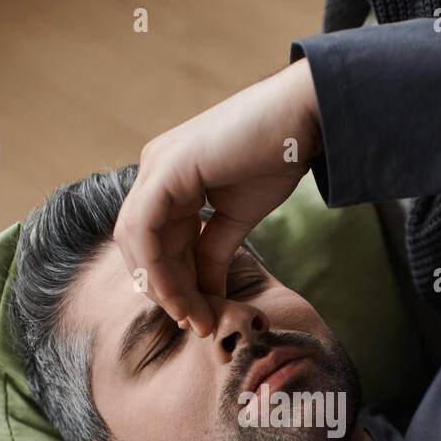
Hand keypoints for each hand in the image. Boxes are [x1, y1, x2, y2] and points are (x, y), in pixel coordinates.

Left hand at [113, 57, 321, 336]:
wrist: (304, 117)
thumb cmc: (279, 156)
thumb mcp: (237, 217)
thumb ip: (213, 251)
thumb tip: (204, 292)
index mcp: (169, 178)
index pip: (155, 242)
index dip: (173, 285)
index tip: (199, 318)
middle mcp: (155, 171)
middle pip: (139, 245)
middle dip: (164, 291)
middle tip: (195, 323)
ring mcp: (156, 167)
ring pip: (136, 242)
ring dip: (163, 288)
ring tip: (194, 318)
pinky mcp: (165, 169)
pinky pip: (145, 232)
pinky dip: (160, 271)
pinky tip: (185, 297)